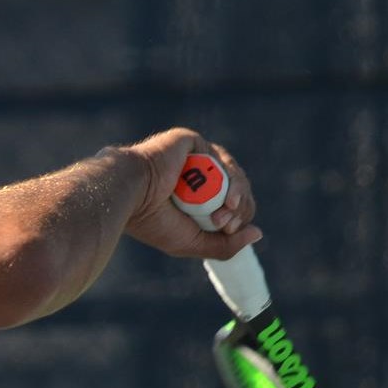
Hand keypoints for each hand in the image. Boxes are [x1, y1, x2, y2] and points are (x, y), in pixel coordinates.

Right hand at [119, 127, 260, 259]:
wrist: (129, 195)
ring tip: (227, 212)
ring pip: (234, 175)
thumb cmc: (152, 221)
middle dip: (240, 209)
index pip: (230, 204)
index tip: (225, 229)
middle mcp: (194, 175)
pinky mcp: (193, 142)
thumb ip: (225, 244)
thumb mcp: (192, 242)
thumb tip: (258, 233)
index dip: (238, 217)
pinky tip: (228, 197)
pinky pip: (222, 160)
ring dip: (238, 196)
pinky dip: (230, 180)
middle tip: (224, 224)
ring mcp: (194, 156)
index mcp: (191, 197)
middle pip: (237, 189)